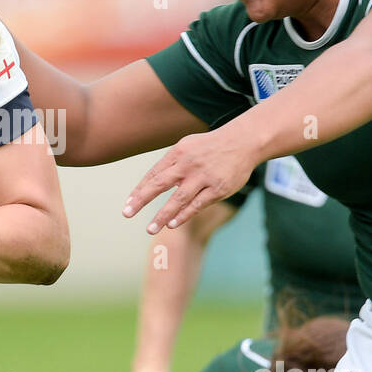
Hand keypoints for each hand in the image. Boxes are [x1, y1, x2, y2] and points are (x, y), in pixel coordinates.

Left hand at [122, 129, 255, 234]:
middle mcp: (188, 164)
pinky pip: (197, 205)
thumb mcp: (187, 146)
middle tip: (127, 213)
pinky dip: (184, 215)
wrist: (243, 142)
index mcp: (178, 152)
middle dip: (141, 200)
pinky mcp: (218, 188)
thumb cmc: (211, 146)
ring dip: (162, 215)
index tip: (128, 204)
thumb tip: (152, 183)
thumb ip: (171, 164)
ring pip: (178, 199)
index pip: (154, 174)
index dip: (139, 190)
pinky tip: (172, 224)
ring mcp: (204, 177)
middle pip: (160, 184)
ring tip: (151, 229)